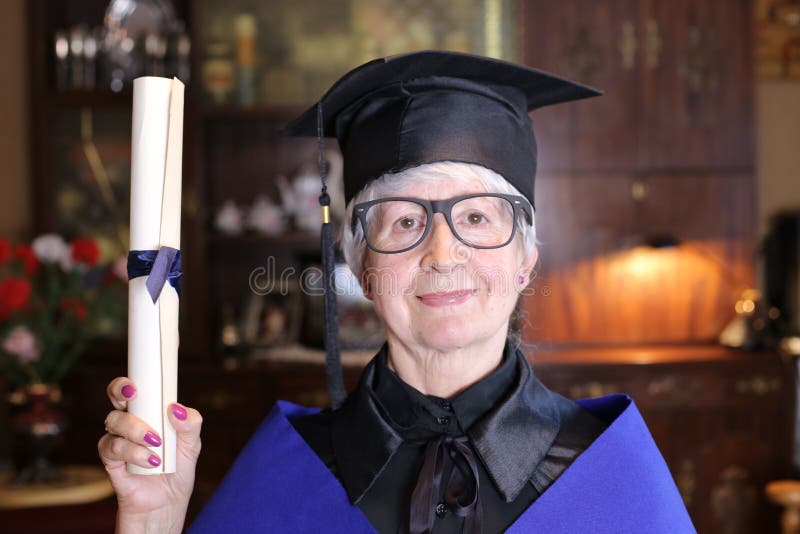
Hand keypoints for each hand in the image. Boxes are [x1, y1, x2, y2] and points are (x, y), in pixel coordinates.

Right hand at [98, 377, 202, 532]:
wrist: (165, 505)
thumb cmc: (176, 471)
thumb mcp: (191, 446)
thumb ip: (190, 426)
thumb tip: (177, 409)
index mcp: (150, 413)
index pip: (137, 387)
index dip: (133, 376)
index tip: (140, 374)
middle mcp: (130, 422)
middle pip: (116, 396)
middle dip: (121, 391)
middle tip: (135, 395)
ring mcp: (119, 440)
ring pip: (114, 421)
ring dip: (137, 430)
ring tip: (157, 445)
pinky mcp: (111, 460)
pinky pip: (112, 447)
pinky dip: (133, 452)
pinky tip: (150, 461)